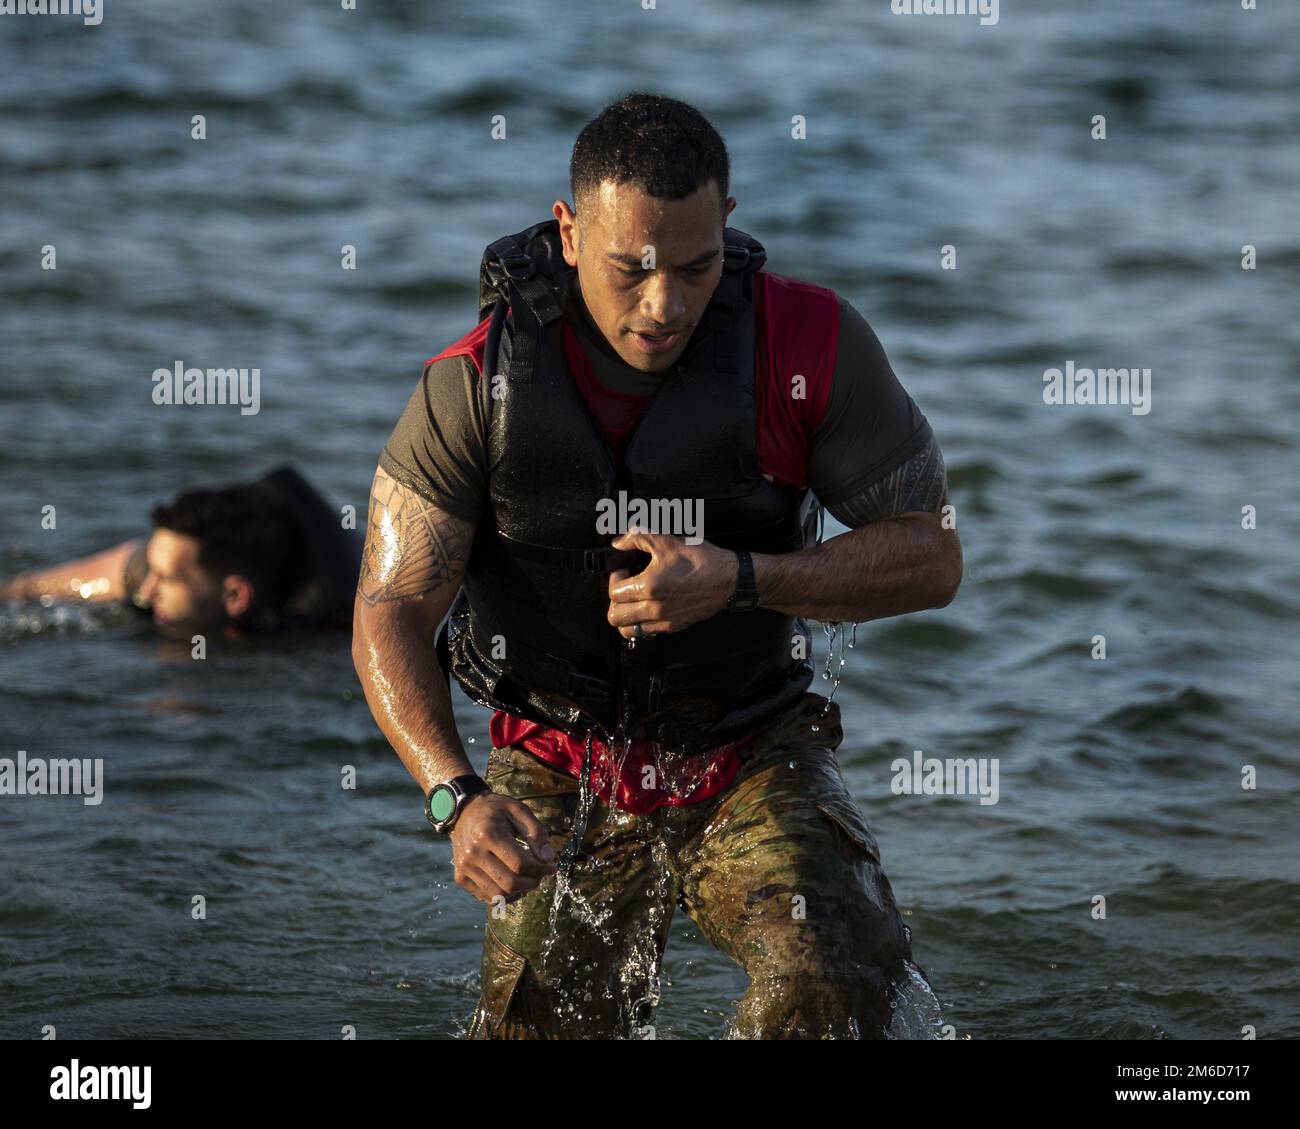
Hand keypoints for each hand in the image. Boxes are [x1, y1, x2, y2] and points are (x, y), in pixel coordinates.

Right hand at [448, 792, 557, 903]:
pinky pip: (486, 897)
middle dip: (532, 882)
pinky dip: (504, 895)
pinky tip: (514, 884)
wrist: (464, 812)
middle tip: (541, 874)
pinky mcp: (460, 877)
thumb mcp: (519, 810)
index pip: (520, 863)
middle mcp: (473, 853)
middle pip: (510, 883)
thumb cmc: (495, 810)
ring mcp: (464, 867)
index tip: (552, 867)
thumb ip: (536, 831)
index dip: (541, 869)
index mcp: (488, 834)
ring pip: (499, 894)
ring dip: (520, 891)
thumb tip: (549, 858)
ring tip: (529, 879)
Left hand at [606, 530, 738, 637]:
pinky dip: (641, 624)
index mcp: (648, 587)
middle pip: (615, 617)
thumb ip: (637, 538)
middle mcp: (653, 609)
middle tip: (625, 587)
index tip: (624, 570)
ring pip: (628, 631)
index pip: (614, 593)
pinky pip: (647, 633)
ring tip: (632, 601)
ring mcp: (664, 621)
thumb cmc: (700, 560)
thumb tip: (617, 543)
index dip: (614, 579)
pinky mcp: (674, 627)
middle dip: (614, 601)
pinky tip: (648, 608)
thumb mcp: (667, 540)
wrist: (728, 579)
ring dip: (625, 616)